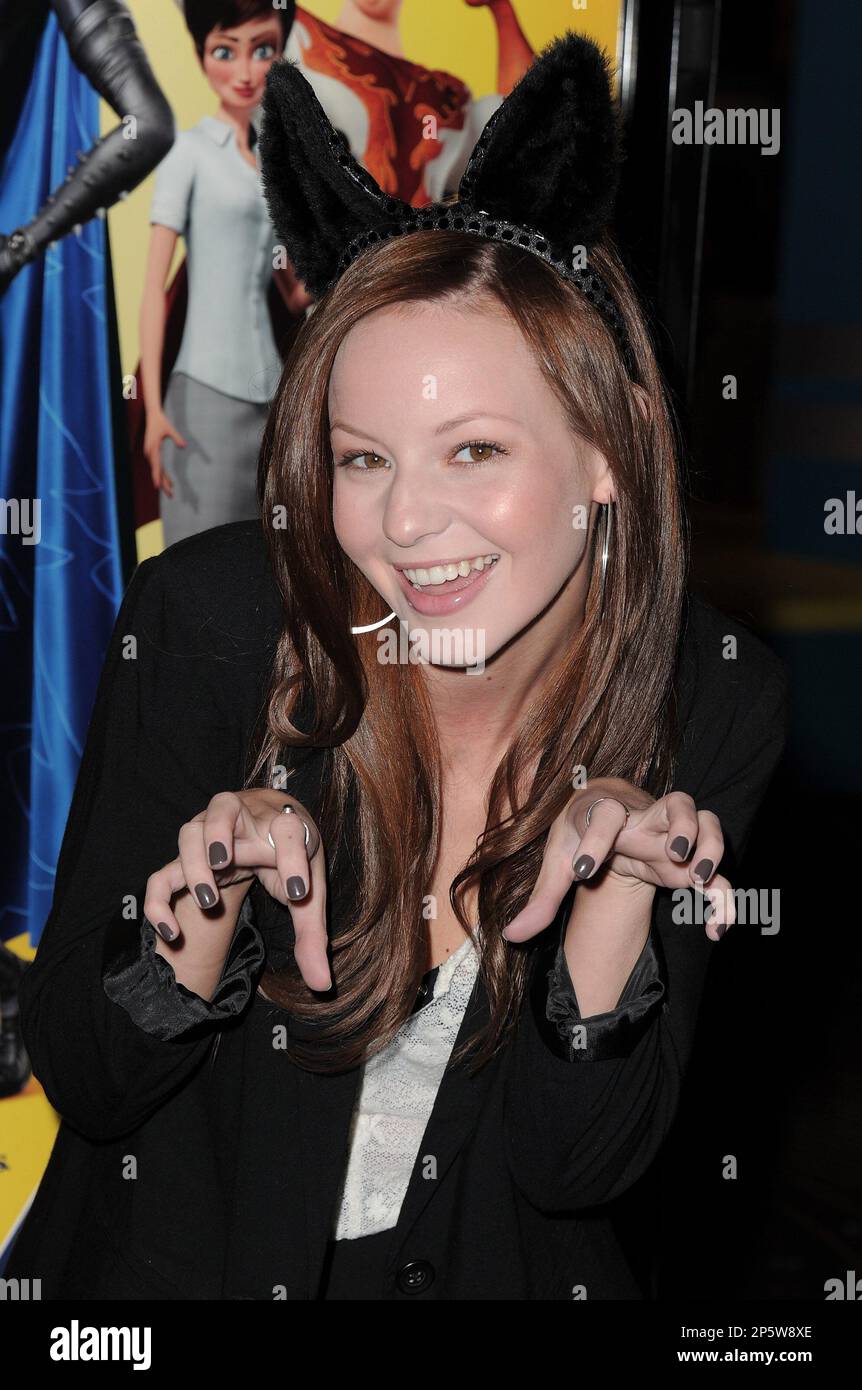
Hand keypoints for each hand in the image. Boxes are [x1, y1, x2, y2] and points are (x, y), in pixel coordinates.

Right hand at [143, 408, 185, 496]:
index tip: (157, 486)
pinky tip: (170, 482)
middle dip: (163, 484)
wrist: (152, 416)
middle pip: (157, 471)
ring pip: (157, 470)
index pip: (156, 465)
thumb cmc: (161, 422)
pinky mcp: (152, 453)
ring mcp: (150, 454)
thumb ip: (177, 438)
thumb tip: (184, 446)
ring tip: (172, 492)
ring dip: (164, 481)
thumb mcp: (170, 429)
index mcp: (153, 448)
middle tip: (171, 495)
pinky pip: (158, 466)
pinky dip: (163, 474)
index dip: (157, 476)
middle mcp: (150, 453)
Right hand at [143, 787, 331, 989]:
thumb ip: (312, 936)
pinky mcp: (185, 859)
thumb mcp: (307, 893)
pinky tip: (171, 932)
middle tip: (223, 863)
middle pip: (223, 808)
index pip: (289, 831)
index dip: (294, 860)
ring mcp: (208, 835)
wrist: (262, 827)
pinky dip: (159, 900)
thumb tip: (321, 985)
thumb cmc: (287, 859)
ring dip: (193, 864)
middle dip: (219, 832)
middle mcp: (242, 821)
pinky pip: (162, 874)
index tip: (300, 893)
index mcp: (282, 827)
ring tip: (208, 901)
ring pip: (190, 833)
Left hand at [502, 777, 734, 944]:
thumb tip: (512, 935)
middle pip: (678, 802)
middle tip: (673, 852)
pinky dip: (725, 897)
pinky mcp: (691, 861)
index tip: (582, 869)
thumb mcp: (557, 860)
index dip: (594, 841)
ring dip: (712, 849)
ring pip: (709, 824)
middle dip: (681, 824)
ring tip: (701, 880)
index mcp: (606, 812)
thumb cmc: (580, 833)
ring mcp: (674, 836)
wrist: (609, 814)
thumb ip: (542, 898)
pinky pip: (720, 873)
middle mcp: (646, 818)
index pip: (603, 816)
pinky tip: (714, 929)